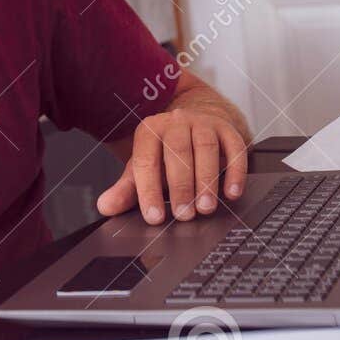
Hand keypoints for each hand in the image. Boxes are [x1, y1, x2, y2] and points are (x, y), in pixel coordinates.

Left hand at [96, 111, 247, 223]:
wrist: (196, 124)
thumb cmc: (167, 153)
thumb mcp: (145, 168)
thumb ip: (126, 189)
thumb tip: (105, 206)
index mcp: (150, 131)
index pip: (146, 160)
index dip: (149, 190)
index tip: (154, 217)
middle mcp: (176, 122)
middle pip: (178, 151)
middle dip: (181, 186)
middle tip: (184, 215)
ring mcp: (203, 123)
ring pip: (205, 147)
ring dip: (207, 180)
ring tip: (205, 208)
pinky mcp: (227, 129)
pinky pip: (234, 147)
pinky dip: (235, 172)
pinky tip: (231, 193)